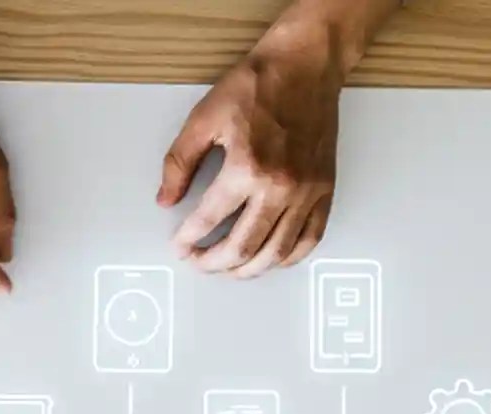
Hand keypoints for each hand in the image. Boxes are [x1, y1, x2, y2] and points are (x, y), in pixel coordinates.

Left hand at [157, 0, 396, 277]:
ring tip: (229, 269)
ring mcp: (307, 192)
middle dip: (214, 263)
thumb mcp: (204, 119)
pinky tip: (270, 259)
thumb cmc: (257, 86)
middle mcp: (280, 187)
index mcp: (247, 168)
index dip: (188, 239)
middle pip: (243, 246)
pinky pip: (309, 239)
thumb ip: (179, 163)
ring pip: (276, 252)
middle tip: (198, 262)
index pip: (209, 219)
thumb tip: (166, 200)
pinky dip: (287, 257)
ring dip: (248, 269)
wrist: (306, 66)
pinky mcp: (324, 191)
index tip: (179, 246)